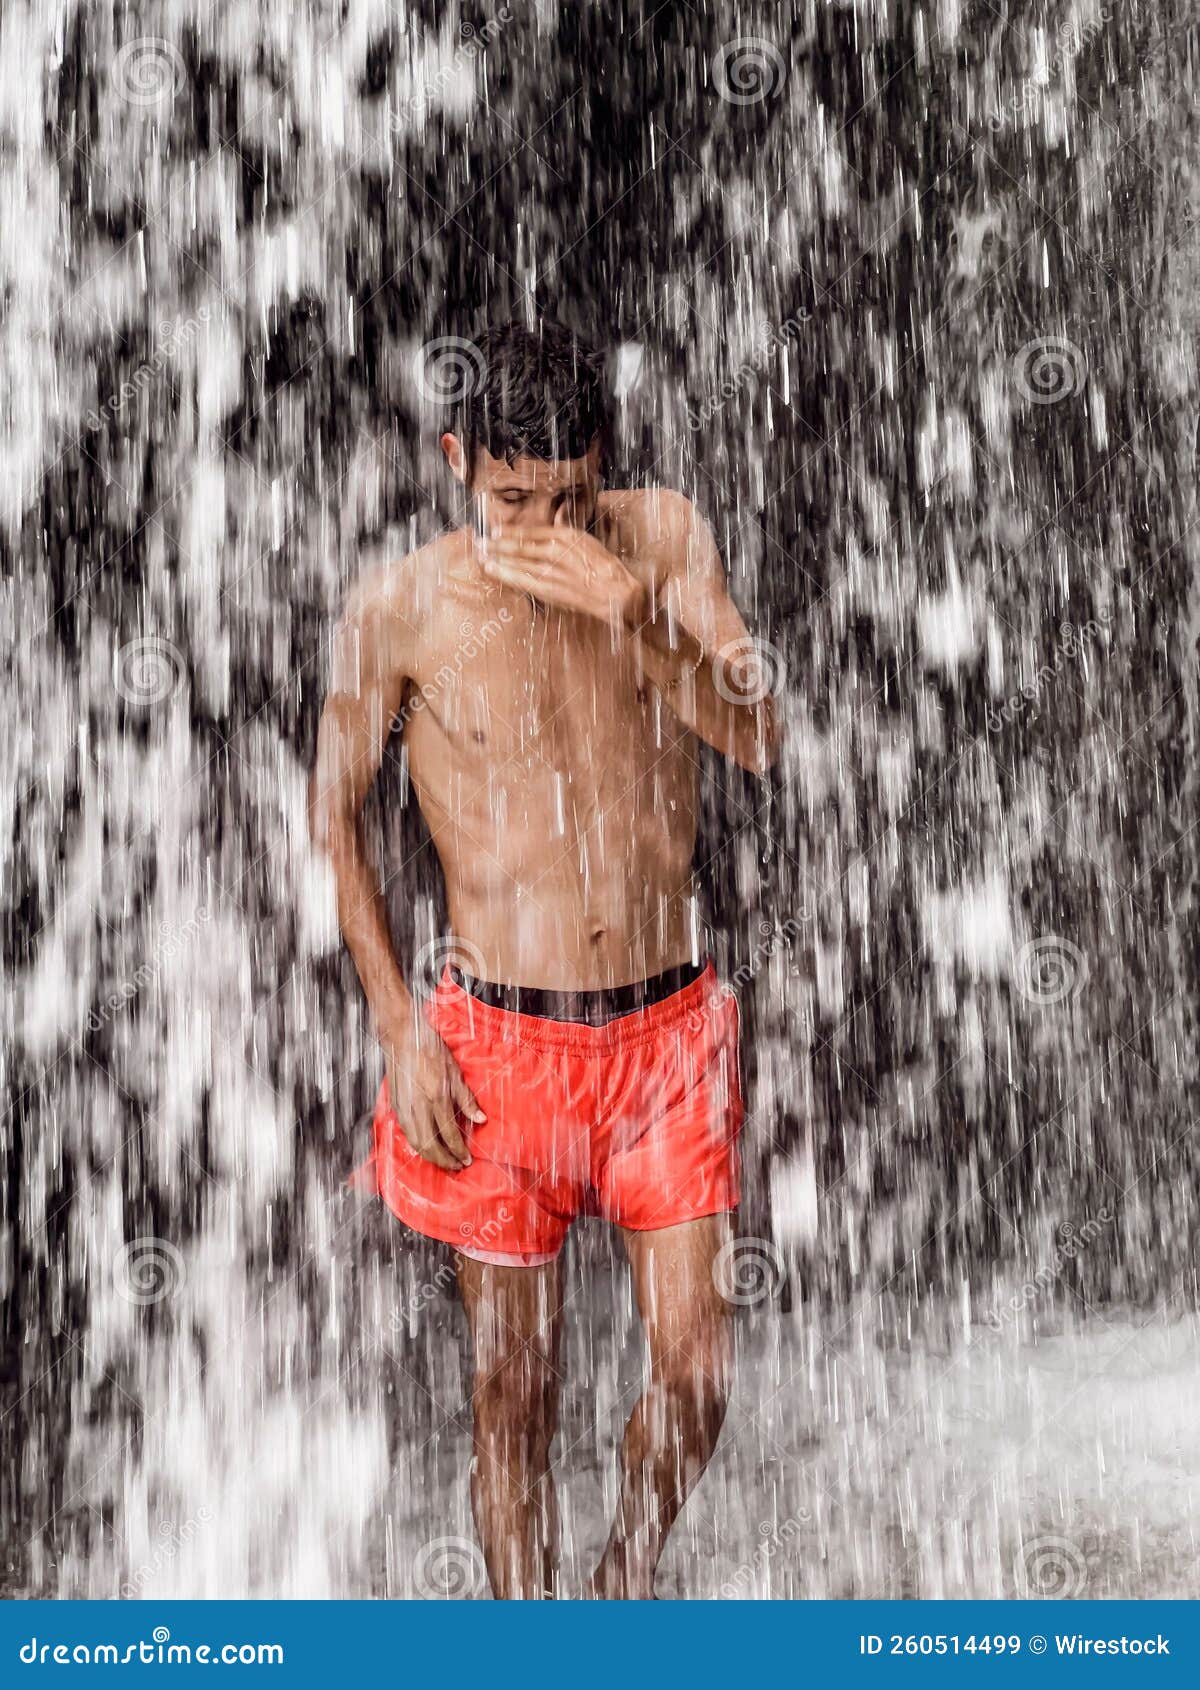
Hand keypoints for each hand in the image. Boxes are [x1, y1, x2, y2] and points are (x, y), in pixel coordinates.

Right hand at [377, 1018, 483, 1171]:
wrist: (402, 1037)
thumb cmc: (430, 1050)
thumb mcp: (455, 1071)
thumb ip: (466, 1099)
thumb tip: (480, 1119)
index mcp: (436, 1096)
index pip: (449, 1134)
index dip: (459, 1150)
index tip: (467, 1159)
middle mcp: (418, 1106)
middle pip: (430, 1145)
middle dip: (445, 1160)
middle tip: (457, 1166)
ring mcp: (404, 1107)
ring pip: (416, 1142)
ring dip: (431, 1157)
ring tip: (444, 1161)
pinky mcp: (396, 1106)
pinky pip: (407, 1133)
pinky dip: (418, 1145)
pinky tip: (426, 1146)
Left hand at [479, 526, 647, 628]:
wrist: (619, 594)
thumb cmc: (606, 570)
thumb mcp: (587, 544)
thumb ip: (566, 535)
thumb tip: (553, 525)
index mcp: (567, 536)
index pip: (531, 532)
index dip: (510, 532)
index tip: (494, 531)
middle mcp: (557, 549)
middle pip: (520, 544)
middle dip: (496, 543)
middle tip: (478, 542)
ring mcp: (552, 570)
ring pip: (517, 560)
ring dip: (496, 557)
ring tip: (480, 554)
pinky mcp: (551, 588)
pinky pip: (522, 578)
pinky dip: (505, 573)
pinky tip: (492, 569)